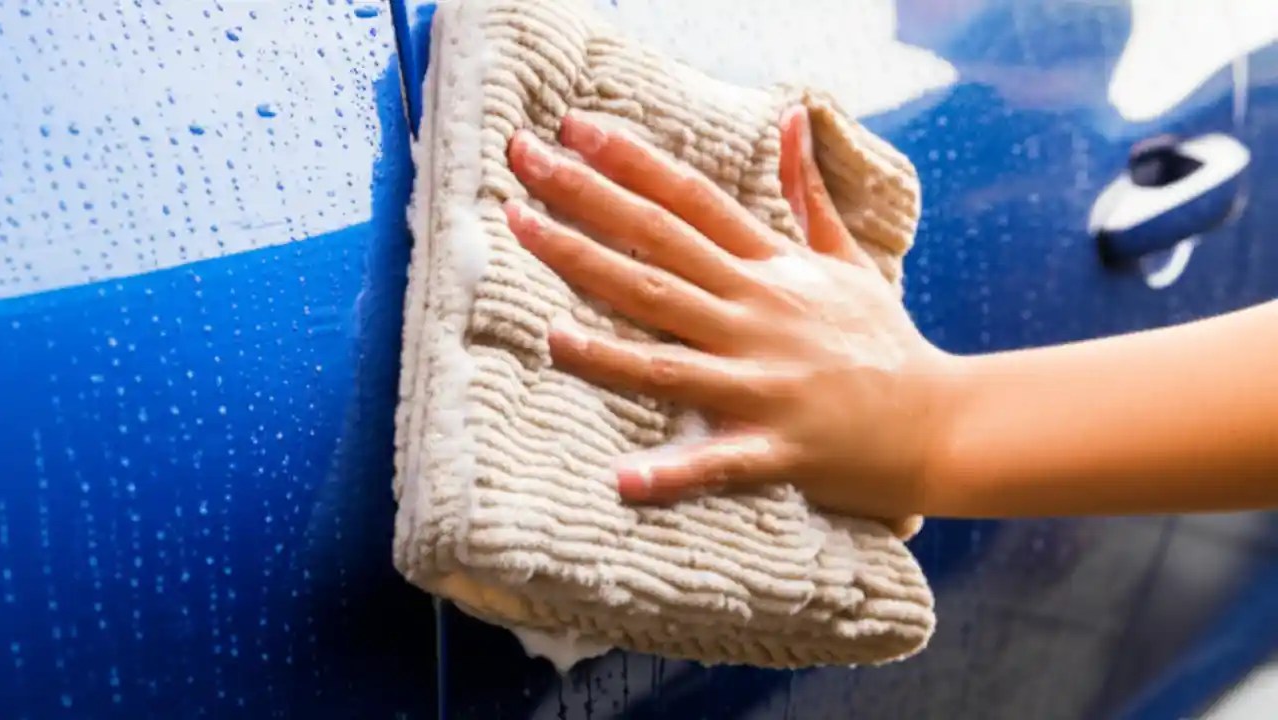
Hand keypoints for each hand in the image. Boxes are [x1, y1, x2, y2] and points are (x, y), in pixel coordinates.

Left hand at [502, 106, 958, 524]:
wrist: (941, 420)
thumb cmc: (883, 340)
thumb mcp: (847, 258)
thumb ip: (808, 194)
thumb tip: (791, 118)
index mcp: (770, 270)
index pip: (690, 203)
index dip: (629, 163)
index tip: (571, 130)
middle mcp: (758, 316)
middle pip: (659, 260)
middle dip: (585, 216)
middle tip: (519, 177)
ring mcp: (766, 381)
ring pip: (670, 358)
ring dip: (603, 348)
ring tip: (542, 330)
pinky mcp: (779, 447)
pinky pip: (719, 463)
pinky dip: (674, 473)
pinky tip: (623, 479)